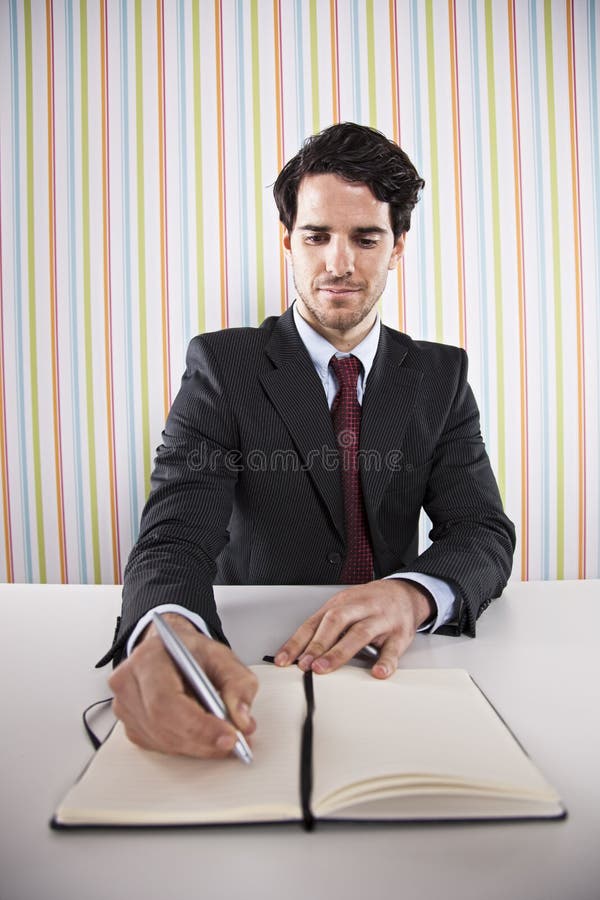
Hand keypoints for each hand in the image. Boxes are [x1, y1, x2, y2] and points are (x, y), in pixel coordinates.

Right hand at [109, 614, 257, 758]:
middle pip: (162, 724)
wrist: (171, 651)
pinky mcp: (130, 724)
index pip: (166, 700)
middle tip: (234, 743)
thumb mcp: (224, 657)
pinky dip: (185, 746)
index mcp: (149, 657)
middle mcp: (128, 681)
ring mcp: (124, 705)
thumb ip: (239, 684)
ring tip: (224, 739)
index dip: (198, 725)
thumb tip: (242, 721)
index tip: (230, 736)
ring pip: (161, 740)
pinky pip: (158, 746)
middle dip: (202, 739)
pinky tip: (203, 737)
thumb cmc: (192, 652)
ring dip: (197, 746)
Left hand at [274, 580, 434, 678]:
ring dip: (340, 652)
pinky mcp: (400, 634)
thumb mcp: (344, 608)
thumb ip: (324, 628)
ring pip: (360, 633)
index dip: (297, 642)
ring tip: (325, 668)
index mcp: (341, 603)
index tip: (284, 661)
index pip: (314, 622)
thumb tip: (298, 655)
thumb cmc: (369, 604)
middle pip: (336, 622)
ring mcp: (380, 620)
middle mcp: (360, 608)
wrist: (404, 593)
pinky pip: (393, 648)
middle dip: (318, 644)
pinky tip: (377, 672)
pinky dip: (385, 661)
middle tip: (305, 665)